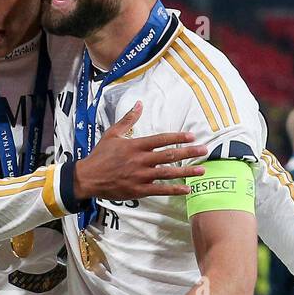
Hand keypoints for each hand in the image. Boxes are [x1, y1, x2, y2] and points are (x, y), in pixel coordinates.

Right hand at [73, 102, 205, 202]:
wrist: (88, 178)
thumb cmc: (100, 155)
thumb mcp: (113, 134)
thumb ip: (129, 120)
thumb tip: (140, 104)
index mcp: (136, 145)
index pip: (162, 139)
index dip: (178, 137)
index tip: (192, 136)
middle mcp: (141, 160)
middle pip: (169, 155)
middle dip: (189, 152)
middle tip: (204, 150)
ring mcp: (140, 176)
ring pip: (168, 173)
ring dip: (186, 171)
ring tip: (201, 171)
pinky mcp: (138, 190)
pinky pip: (160, 190)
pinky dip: (174, 190)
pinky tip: (186, 189)